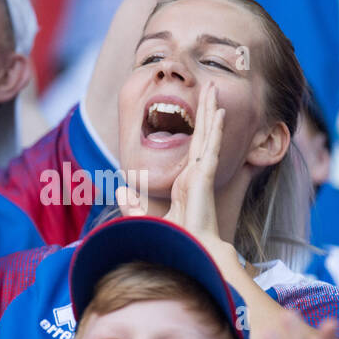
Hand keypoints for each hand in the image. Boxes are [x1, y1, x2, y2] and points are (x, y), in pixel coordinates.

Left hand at [116, 83, 229, 257]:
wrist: (186, 252)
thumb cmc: (171, 240)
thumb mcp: (143, 218)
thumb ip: (131, 205)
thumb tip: (118, 190)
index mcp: (187, 182)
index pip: (193, 146)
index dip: (198, 126)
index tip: (201, 109)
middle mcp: (197, 175)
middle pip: (203, 134)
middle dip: (206, 110)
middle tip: (209, 86)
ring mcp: (202, 174)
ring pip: (208, 135)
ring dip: (211, 111)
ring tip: (213, 90)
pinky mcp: (205, 176)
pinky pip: (210, 147)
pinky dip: (215, 129)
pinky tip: (219, 112)